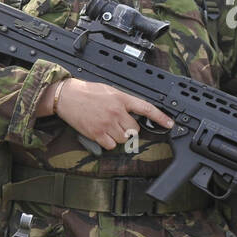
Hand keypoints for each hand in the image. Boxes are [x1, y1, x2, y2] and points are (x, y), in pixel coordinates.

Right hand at [41, 78, 173, 149]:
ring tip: (108, 128)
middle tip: (118, 124)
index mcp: (121, 98)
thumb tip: (133, 113)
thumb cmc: (86, 92)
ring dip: (118, 137)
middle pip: (134, 129)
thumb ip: (123, 101)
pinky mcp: (96, 133)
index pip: (146, 108)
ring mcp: (106, 123)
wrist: (66, 96)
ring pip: (124, 139)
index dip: (160, 117)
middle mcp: (116, 111)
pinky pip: (111, 145)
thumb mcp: (109, 91)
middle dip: (129, 129)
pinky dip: (108, 143)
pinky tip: (101, 134)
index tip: (170, 124)